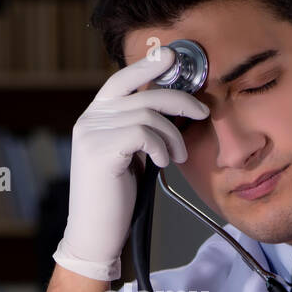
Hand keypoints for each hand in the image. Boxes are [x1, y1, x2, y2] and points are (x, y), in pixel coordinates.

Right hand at [53, 46, 209, 281]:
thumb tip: (170, 109)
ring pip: (148, 115)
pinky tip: (163, 164)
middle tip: (202, 112)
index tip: (170, 56)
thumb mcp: (128, 155)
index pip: (120, 80)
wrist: (95, 235)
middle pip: (143, 94)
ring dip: (173, 136)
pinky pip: (144, 134)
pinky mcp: (100, 150)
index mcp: (94, 117)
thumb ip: (138, 129)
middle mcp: (89, 120)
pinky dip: (161, 148)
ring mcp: (91, 134)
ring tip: (177, 157)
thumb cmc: (115, 199)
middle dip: (179, 100)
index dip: (146, 66)